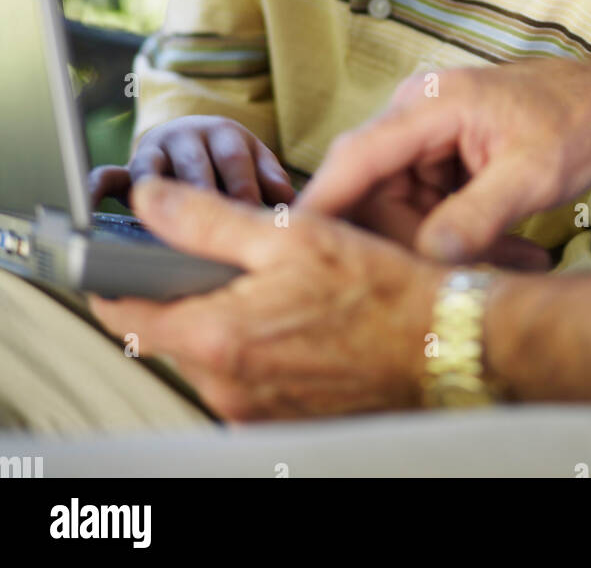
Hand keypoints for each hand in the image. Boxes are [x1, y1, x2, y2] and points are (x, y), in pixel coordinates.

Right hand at [88, 116, 295, 208]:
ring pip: (153, 172)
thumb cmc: (231, 163)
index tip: (256, 222)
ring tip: (163, 226)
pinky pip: (105, 177)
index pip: (236, 162)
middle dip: (205, 200)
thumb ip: (274, 182)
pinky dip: (95, 189)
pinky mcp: (127, 172)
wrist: (190, 140)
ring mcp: (154, 153)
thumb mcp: (257, 165)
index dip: (245, 192)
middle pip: (195, 169)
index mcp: (225, 135)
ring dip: (158, 198)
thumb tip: (294, 206)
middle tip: (214, 231)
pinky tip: (88, 207)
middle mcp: (187, 138)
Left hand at [89, 177, 444, 419]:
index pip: (125, 315)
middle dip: (185, 296)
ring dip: (224, 323)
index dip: (115, 281)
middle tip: (231, 261)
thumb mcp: (290, 233)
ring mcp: (252, 414)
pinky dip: (254, 352)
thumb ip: (207, 218)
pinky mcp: (278, 425)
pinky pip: (242, 382)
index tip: (118, 259)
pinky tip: (294, 324)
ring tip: (276, 291)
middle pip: (168, 335)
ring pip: (207, 358)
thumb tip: (150, 199)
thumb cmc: (378, 289)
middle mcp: (228, 388)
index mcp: (218, 337)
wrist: (440, 344)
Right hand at [297, 57, 590, 262]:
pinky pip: (430, 209)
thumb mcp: (534, 174)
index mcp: (430, 101)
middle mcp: (418, 113)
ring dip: (445, 247)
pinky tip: (515, 254)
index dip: (322, 203)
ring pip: (403, 208)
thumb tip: (428, 260)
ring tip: (514, 264)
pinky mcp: (446, 158)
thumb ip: (477, 216)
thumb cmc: (581, 121)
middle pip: (374, 191)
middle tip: (460, 279)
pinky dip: (463, 237)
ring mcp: (430, 137)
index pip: (356, 156)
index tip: (294, 246)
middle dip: (409, 243)